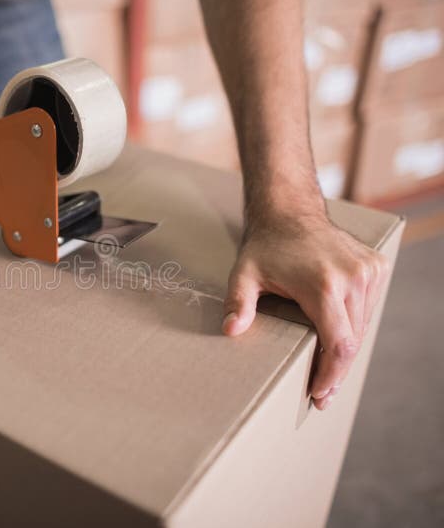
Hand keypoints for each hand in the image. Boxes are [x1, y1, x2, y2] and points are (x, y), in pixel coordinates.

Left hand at [222, 211, 389, 409]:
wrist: (290, 209)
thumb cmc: (266, 245)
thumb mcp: (244, 274)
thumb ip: (238, 303)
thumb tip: (230, 331)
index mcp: (324, 285)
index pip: (338, 344)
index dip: (331, 375)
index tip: (319, 395)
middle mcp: (353, 278)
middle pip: (353, 340)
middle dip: (337, 371)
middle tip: (321, 394)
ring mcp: (368, 271)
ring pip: (363, 325)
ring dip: (346, 349)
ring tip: (328, 371)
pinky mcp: (375, 266)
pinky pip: (368, 306)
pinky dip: (354, 325)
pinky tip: (337, 336)